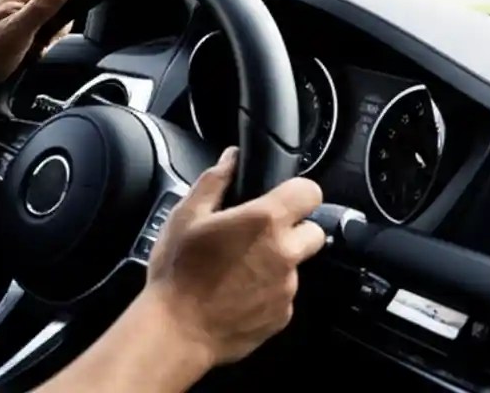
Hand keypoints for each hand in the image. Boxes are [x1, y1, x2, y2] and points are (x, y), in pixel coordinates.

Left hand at [0, 0, 87, 99]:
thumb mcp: (19, 32)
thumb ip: (44, 6)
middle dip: (63, 15)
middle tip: (49, 36)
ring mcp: (16, 5)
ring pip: (53, 10)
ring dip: (52, 29)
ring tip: (36, 46)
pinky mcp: (17, 19)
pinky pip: (44, 23)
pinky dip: (44, 37)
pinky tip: (32, 50)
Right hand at [142, 147, 325, 366]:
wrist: (176, 330)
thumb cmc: (177, 272)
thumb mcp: (186, 215)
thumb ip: (214, 181)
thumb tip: (231, 158)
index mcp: (264, 221)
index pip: (310, 192)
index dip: (297, 192)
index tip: (282, 198)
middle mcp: (284, 254)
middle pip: (313, 232)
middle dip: (292, 230)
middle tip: (257, 237)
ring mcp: (286, 288)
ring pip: (294, 266)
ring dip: (275, 264)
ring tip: (236, 270)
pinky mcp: (281, 316)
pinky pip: (282, 296)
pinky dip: (266, 293)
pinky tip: (236, 294)